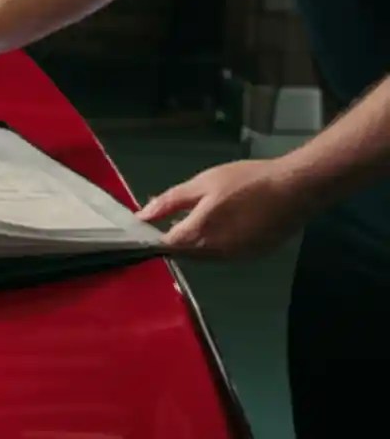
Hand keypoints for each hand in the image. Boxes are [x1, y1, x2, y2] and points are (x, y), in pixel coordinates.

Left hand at [136, 159, 314, 257]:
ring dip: (196, 242)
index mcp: (199, 234)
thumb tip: (142, 215)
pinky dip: (216, 244)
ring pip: (203, 256)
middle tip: (176, 216)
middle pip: (183, 253)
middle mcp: (214, 253)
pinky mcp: (251, 257)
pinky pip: (223, 255)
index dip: (153, 236)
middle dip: (175, 237)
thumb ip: (170, 201)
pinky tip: (224, 224)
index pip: (165, 245)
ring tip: (202, 217)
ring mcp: (234, 258)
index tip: (149, 225)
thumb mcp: (203, 183)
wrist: (296, 188)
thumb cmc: (247, 181)